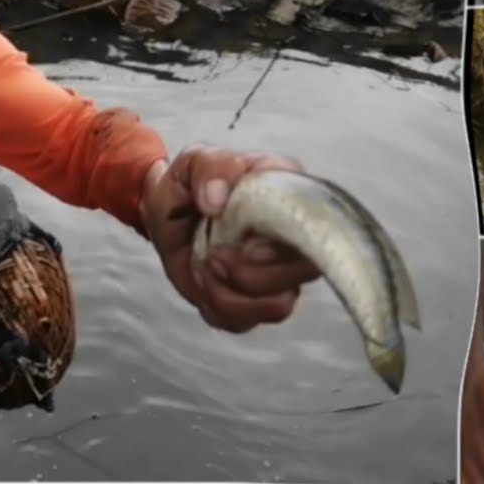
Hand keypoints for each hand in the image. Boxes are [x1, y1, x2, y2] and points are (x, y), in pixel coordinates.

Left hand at [140, 146, 322, 333]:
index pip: (316, 226)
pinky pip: (248, 321)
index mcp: (289, 195)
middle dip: (249, 274)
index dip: (283, 246)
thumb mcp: (194, 163)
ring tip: (203, 266)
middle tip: (212, 256)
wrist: (167, 214)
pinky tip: (203, 283)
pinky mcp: (257, 300)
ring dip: (230, 293)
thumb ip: (211, 169)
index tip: (246, 245)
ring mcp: (280, 272)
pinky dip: (218, 307)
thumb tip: (218, 199)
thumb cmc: (190, 184)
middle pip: (303, 273)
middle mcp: (294, 237)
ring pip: (279, 305)